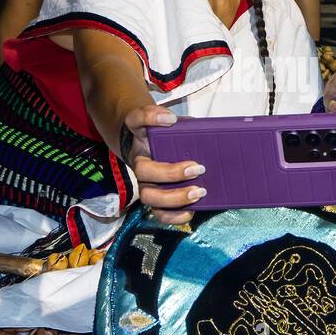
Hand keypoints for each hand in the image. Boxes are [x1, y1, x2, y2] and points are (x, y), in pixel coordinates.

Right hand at [122, 104, 204, 224]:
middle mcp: (139, 163)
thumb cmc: (161, 138)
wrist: (151, 154)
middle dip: (172, 173)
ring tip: (199, 192)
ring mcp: (146, 184)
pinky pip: (159, 214)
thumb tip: (174, 121)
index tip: (171, 119)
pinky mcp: (156, 201)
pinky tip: (191, 210)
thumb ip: (169, 118)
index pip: (136, 120)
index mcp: (140, 138)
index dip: (151, 118)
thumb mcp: (166, 122)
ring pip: (151, 197)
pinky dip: (175, 216)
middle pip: (144, 173)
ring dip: (175, 197)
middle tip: (197, 169)